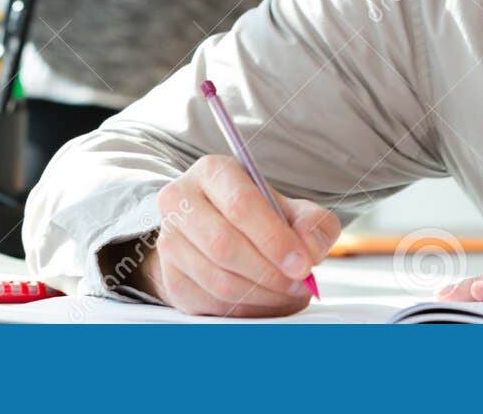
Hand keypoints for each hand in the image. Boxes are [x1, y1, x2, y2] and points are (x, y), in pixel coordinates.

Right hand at [130, 155, 339, 317]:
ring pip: (218, 279)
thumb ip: (312, 224)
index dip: (274, 238)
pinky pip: (210, 303)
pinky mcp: (171, 278)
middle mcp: (181, 200)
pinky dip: (246, 309)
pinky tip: (266, 300)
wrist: (222, 233)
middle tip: (300, 283)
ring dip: (262, 295)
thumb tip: (310, 248)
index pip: (241, 204)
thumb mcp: (293, 210)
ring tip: (289, 292)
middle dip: (270, 272)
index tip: (303, 264)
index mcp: (213, 172)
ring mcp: (170, 240)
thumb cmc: (259, 218)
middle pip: (224, 245)